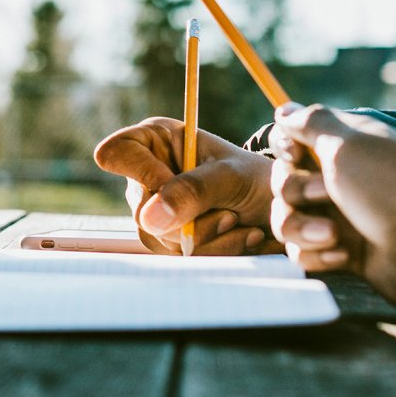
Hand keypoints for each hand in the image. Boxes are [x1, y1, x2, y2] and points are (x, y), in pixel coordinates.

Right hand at [91, 117, 279, 255]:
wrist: (280, 209)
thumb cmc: (257, 179)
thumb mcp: (232, 177)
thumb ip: (193, 190)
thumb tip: (150, 219)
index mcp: (156, 140)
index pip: (115, 153)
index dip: (140, 173)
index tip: (174, 184)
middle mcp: (148, 175)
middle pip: (141, 208)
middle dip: (189, 219)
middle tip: (229, 212)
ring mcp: (155, 210)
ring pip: (157, 237)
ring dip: (206, 237)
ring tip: (238, 221)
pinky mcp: (168, 238)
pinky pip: (175, 256)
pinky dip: (213, 251)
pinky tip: (239, 236)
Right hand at [269, 104, 395, 313]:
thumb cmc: (389, 190)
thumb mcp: (348, 145)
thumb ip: (312, 123)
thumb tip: (284, 109)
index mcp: (341, 148)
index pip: (291, 139)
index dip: (284, 147)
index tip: (296, 156)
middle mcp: (336, 179)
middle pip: (283, 182)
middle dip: (296, 192)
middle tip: (327, 195)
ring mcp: (337, 217)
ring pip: (286, 221)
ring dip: (303, 229)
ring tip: (334, 237)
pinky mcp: (340, 251)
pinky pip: (303, 253)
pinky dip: (318, 256)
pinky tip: (344, 257)